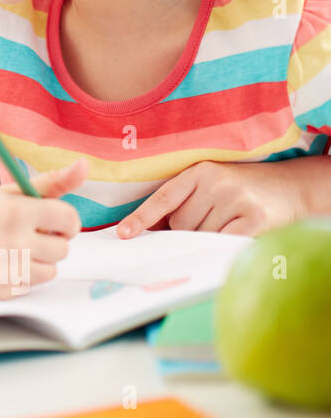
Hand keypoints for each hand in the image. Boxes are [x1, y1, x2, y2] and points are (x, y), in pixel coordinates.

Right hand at [0, 159, 86, 298]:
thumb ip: (50, 183)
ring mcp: (9, 271)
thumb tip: (85, 165)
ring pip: (51, 271)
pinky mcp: (3, 291)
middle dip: (49, 242)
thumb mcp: (7, 193)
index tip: (51, 221)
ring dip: (38, 261)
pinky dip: (21, 277)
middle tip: (22, 234)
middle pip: (63, 249)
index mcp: (17, 212)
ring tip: (11, 250)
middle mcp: (15, 243)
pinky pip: (31, 286)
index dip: (64, 221)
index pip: (70, 220)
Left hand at [116, 161, 292, 237]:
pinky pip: (223, 242)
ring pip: (200, 236)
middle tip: (210, 222)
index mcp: (199, 171)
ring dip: (207, 239)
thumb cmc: (241, 191)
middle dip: (187, 232)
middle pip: (180, 224)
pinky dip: (221, 246)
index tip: (125, 234)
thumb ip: (184, 202)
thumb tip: (151, 232)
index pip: (163, 198)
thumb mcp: (210, 185)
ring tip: (228, 224)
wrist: (292, 187)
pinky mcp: (255, 219)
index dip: (142, 217)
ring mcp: (236, 200)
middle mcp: (216, 182)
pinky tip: (232, 236)